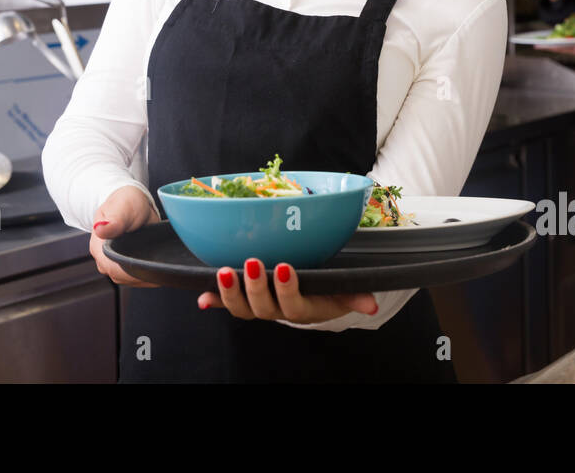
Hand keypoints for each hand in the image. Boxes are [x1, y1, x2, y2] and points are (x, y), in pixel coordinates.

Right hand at [89, 185, 160, 286]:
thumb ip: (114, 219)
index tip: (150, 261)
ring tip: (161, 260)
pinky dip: (151, 273)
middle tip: (161, 259)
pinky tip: (160, 265)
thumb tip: (101, 229)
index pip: (113, 269)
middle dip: (143, 272)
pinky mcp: (128, 267)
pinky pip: (139, 277)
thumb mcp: (122, 206)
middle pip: (124, 277)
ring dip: (148, 273)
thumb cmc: (126, 202)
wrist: (134, 203)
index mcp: (98, 247)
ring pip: (133, 279)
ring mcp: (116, 266)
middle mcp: (105, 260)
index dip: (132, 268)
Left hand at [198, 258, 377, 323]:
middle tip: (253, 262)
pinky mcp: (245, 301)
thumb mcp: (344, 292)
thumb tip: (372, 304)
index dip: (287, 289)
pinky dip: (214, 302)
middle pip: (263, 308)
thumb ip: (355, 296)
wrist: (315, 300)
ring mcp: (259, 307)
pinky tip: (201, 299)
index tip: (286, 267)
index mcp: (303, 310)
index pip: (293, 306)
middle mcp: (278, 311)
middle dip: (256, 286)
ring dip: (230, 293)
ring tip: (224, 271)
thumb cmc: (330, 290)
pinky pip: (227, 305)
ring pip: (242, 308)